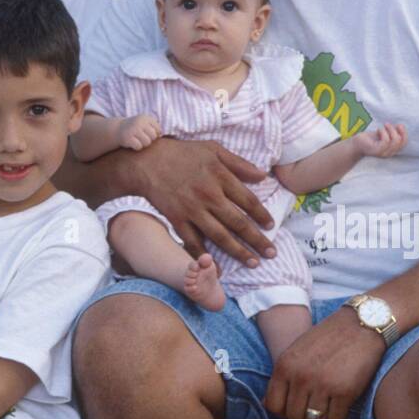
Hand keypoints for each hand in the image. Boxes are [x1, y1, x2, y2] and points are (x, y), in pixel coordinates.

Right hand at [118, 113, 161, 150]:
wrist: (118, 129)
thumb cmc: (136, 127)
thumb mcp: (145, 123)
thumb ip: (155, 127)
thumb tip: (161, 135)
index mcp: (145, 118)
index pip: (158, 129)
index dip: (155, 134)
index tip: (148, 133)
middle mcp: (139, 122)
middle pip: (153, 136)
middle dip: (149, 139)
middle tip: (142, 137)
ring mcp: (133, 129)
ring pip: (147, 142)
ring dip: (143, 144)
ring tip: (138, 140)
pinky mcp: (127, 138)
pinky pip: (139, 146)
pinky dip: (137, 147)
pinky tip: (133, 143)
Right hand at [131, 137, 274, 267]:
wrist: (147, 161)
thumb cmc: (182, 153)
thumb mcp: (213, 149)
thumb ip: (239, 163)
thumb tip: (263, 176)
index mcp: (220, 176)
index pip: (248, 200)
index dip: (261, 215)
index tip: (271, 226)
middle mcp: (209, 196)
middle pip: (238, 222)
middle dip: (257, 240)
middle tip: (271, 253)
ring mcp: (192, 210)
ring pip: (220, 236)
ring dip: (238, 251)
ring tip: (252, 262)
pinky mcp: (177, 219)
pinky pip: (193, 242)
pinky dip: (204, 257)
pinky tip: (216, 269)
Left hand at [264, 308, 385, 418]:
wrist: (360, 324)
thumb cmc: (329, 337)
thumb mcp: (297, 351)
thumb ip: (283, 376)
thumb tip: (267, 404)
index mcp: (285, 365)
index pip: (273, 406)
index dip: (283, 411)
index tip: (294, 406)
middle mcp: (301, 376)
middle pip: (294, 417)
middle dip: (304, 415)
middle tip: (314, 404)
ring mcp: (322, 385)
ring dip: (321, 417)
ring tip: (327, 404)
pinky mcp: (344, 392)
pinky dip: (338, 416)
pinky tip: (340, 403)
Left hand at [355, 123, 406, 157]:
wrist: (356, 144)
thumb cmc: (370, 138)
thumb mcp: (383, 134)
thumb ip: (392, 132)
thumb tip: (401, 126)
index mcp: (393, 149)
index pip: (405, 142)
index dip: (404, 132)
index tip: (399, 125)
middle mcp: (389, 153)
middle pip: (400, 141)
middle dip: (395, 130)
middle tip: (387, 124)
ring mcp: (383, 153)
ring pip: (394, 141)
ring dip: (390, 130)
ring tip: (383, 126)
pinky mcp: (376, 151)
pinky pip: (385, 141)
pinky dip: (383, 132)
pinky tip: (379, 130)